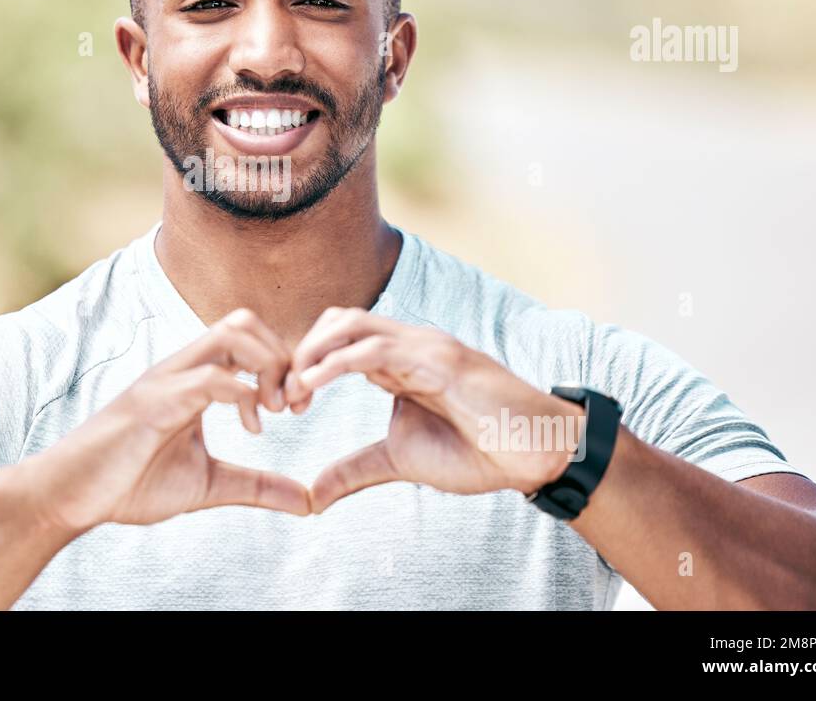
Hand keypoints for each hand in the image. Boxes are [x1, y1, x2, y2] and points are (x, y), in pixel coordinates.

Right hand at [30, 308, 310, 532]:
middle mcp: (182, 368)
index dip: (284, 364)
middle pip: (244, 320)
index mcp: (194, 379)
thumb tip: (308, 501)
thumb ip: (257, 486)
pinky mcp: (156, 402)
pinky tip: (252, 430)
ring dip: (267, 366)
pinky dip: (244, 397)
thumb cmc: (131, 484)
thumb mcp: (209, 486)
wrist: (72, 496)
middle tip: (292, 406)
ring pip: (231, 333)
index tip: (297, 408)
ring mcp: (168, 379)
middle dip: (282, 356)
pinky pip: (211, 377)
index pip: (249, 337)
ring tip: (274, 411)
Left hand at [284, 308, 583, 512]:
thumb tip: (312, 495)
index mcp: (396, 361)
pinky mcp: (437, 359)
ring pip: (350, 324)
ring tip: (292, 391)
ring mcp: (422, 346)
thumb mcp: (399, 461)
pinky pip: (376, 347)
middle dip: (299, 351)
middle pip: (335, 320)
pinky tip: (313, 384)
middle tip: (281, 396)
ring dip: (310, 353)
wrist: (535, 454)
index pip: (336, 337)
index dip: (303, 363)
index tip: (283, 404)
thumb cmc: (477, 451)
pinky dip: (336, 360)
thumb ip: (355, 469)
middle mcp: (406, 344)